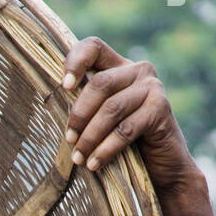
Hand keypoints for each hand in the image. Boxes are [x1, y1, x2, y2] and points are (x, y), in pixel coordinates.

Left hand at [61, 36, 202, 193]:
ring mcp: (152, 88)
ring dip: (90, 136)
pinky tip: (94, 164)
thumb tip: (53, 105)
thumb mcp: (102, 121)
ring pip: (111, 108)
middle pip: (99, 83)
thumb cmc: (126, 145)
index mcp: (119, 67)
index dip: (75, 61)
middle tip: (69, 140)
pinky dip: (106, 149)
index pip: (94, 47)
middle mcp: (138, 71)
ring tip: (79, 158)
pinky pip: (125, 129)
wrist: (162, 168)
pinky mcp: (161, 109)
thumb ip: (86, 107)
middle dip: (79, 115)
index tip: (64, 87)